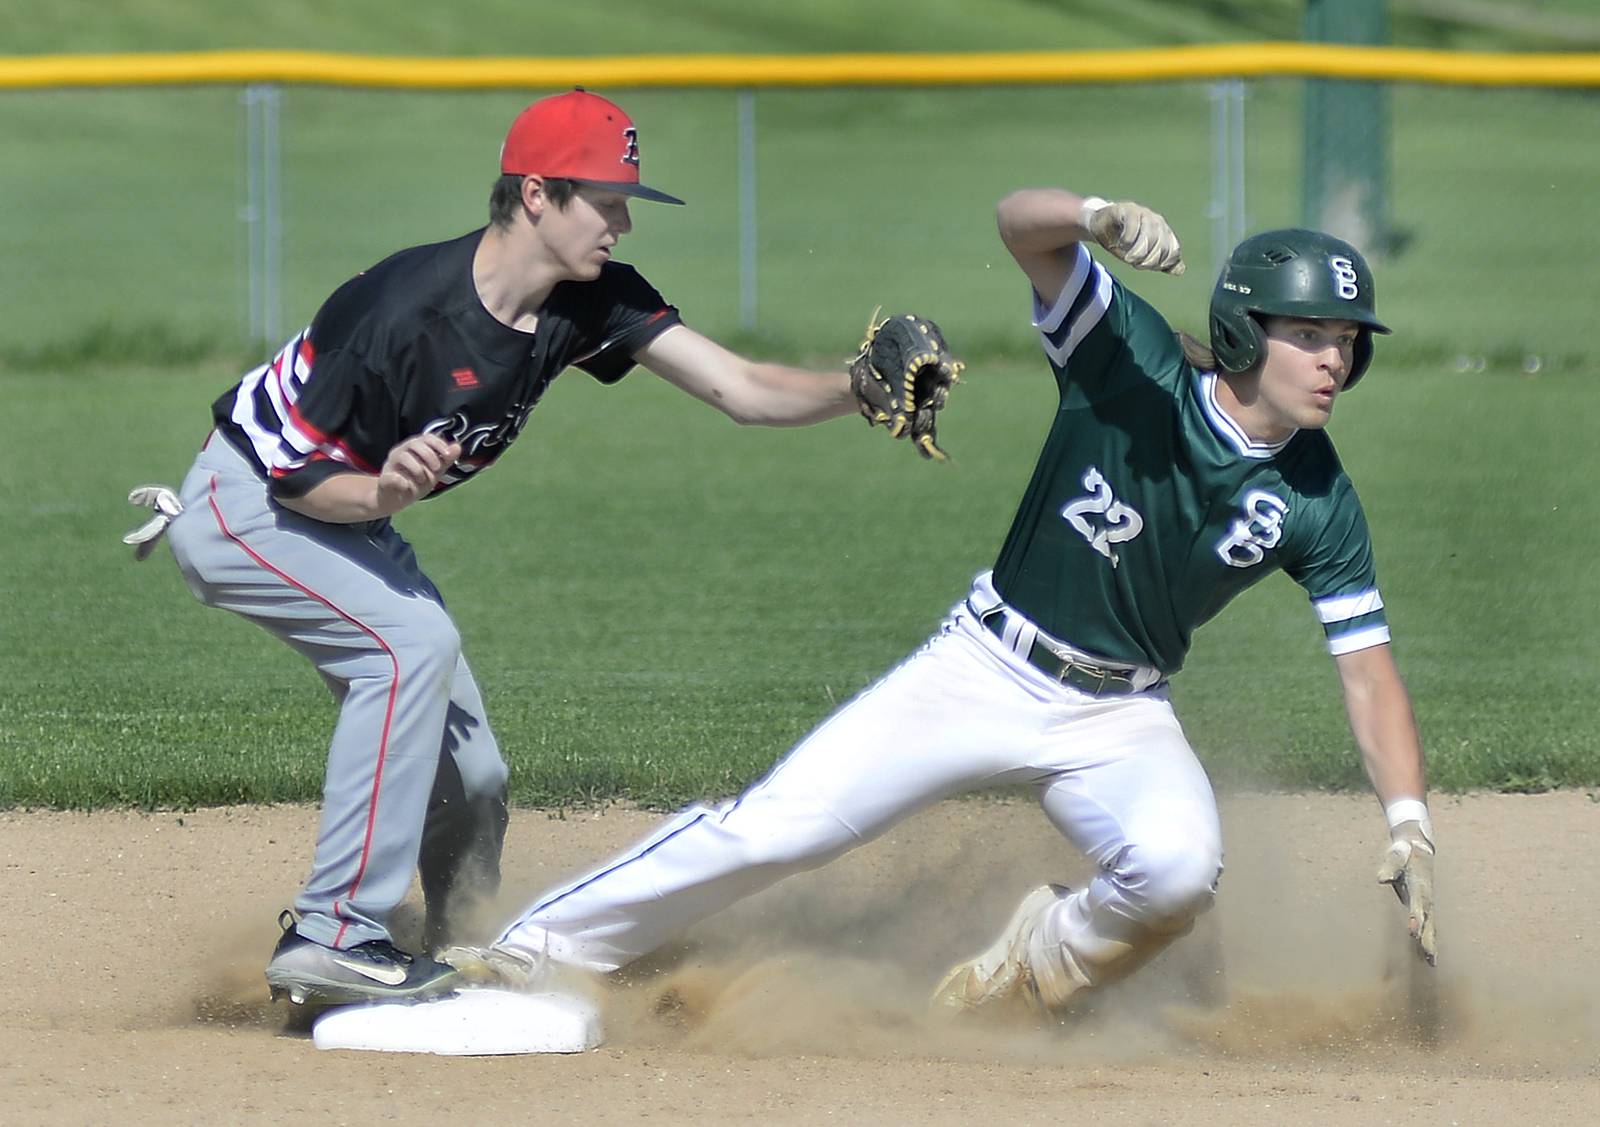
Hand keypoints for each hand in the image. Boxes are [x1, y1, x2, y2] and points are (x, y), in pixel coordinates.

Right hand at [376, 433, 461, 513]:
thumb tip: (458, 446)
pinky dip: (401, 482)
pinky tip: (407, 486)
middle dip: (430, 455)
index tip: (448, 455)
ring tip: (422, 480)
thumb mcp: (434, 472)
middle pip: (415, 443)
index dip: (439, 444)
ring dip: (418, 469)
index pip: (427, 437)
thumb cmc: (415, 482)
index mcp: (414, 448)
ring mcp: (390, 464)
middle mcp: (401, 452)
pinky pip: (392, 477)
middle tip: (437, 469)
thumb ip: (445, 460)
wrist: (394, 500)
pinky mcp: (384, 479)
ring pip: (404, 456)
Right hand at [1081, 198, 1185, 274]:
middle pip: (1161, 246)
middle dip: (1148, 260)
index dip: (1160, 264)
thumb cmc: (1123, 241)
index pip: (1172, 252)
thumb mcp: (1142, 256)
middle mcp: (1157, 222)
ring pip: (1149, 236)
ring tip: (1127, 257)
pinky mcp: (1127, 210)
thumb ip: (1161, 263)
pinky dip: (1127, 240)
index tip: (1146, 266)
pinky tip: (1121, 244)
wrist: (1101, 226)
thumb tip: (1180, 271)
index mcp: (1164, 232)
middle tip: (1135, 264)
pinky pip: (1133, 226)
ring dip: (1138, 252)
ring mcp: (1143, 214)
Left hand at [1377, 821, 1436, 965]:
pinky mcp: (1424, 906)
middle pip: (1429, 921)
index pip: (1418, 905)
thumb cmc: (1403, 853)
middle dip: (1428, 938)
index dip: (1416, 918)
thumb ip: (1389, 867)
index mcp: (1419, 886)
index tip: (1412, 930)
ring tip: (1432, 962)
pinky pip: (1429, 925)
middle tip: (1428, 956)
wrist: (1418, 847)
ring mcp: (1427, 903)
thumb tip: (1381, 879)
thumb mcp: (1395, 856)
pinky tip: (1429, 954)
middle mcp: (1426, 898)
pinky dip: (1430, 939)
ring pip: (1432, 926)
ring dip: (1431, 943)